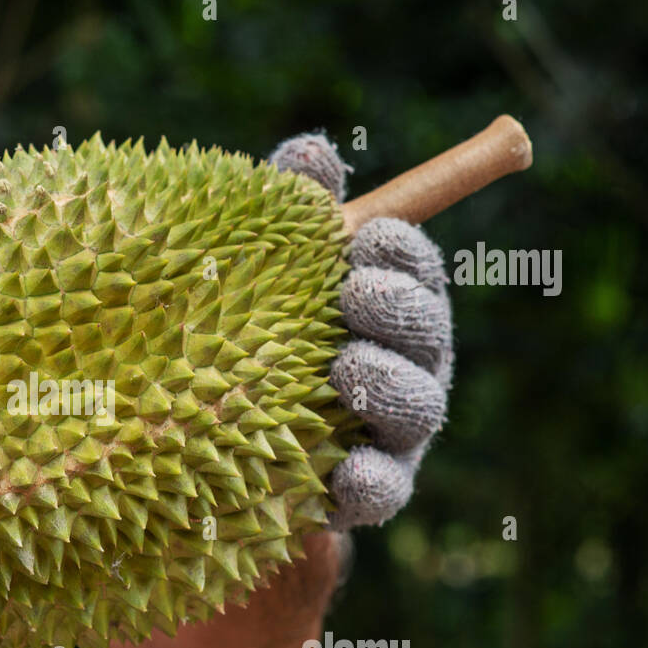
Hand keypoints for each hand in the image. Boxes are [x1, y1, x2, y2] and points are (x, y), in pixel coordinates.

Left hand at [270, 134, 451, 527]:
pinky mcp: (368, 494)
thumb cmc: (255, 340)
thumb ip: (292, 216)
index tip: (370, 238)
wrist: (220, 454)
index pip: (413, 270)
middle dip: (401, 310)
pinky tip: (345, 474)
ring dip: (388, 387)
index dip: (401, 253)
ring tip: (348, 369)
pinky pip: (383, 492)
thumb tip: (312, 153)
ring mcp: (394, 435)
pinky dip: (370, 483)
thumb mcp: (266, 274)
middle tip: (357, 294)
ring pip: (417, 409)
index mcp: (389, 307)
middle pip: (427, 335)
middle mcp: (405, 366)